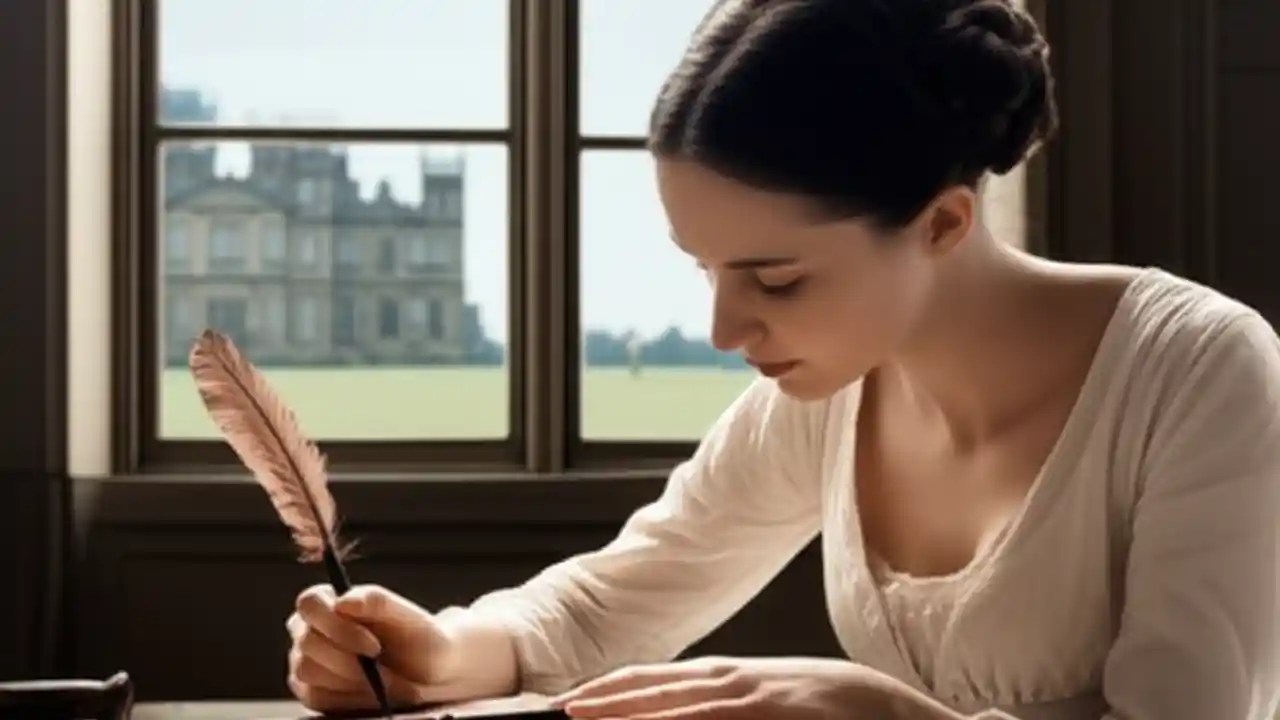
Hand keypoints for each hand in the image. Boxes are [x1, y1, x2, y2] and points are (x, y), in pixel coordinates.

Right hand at [286, 584, 462, 711]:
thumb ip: (376, 601)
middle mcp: (311, 630)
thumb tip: (343, 601)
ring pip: (307, 670)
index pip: (310, 603)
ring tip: (383, 680)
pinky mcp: (311, 692)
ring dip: (350, 679)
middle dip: (349, 659)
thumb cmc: (417, 638)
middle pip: (307, 641)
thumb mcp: (407, 616)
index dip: (336, 625)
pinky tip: (370, 692)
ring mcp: (307, 662)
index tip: (373, 644)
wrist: (430, 675)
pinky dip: (347, 698)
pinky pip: (314, 697)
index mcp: (331, 602)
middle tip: (382, 668)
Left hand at [551, 655, 959, 719]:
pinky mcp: (776, 712)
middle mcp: (740, 680)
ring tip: (583, 713)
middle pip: (659, 684)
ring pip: (678, 699)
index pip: (665, 679)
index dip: (620, 687)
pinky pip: (715, 717)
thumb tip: (693, 714)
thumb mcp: (781, 703)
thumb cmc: (841, 712)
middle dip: (607, 695)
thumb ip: (739, 708)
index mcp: (739, 677)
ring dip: (628, 705)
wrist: (900, 714)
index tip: (579, 698)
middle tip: (561, 707)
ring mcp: (757, 695)